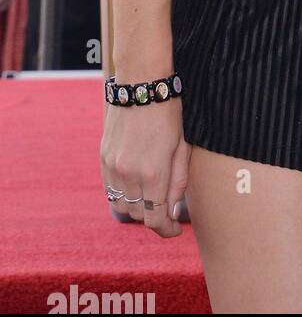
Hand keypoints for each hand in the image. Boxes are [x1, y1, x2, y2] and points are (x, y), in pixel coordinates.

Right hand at [101, 100, 188, 238]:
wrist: (142, 86)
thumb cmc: (170, 113)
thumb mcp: (182, 147)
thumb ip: (178, 181)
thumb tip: (174, 210)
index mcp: (153, 173)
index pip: (156, 219)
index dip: (167, 230)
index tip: (176, 230)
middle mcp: (129, 174)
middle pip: (138, 215)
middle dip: (154, 219)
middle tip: (168, 215)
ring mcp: (113, 167)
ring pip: (121, 205)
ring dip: (137, 210)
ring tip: (152, 202)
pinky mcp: (103, 158)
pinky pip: (110, 189)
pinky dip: (122, 195)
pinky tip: (136, 189)